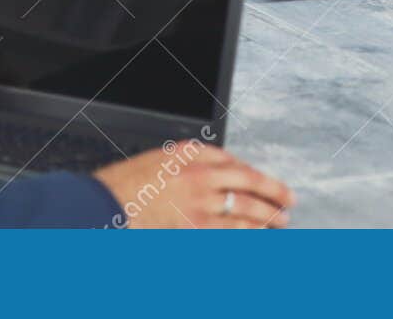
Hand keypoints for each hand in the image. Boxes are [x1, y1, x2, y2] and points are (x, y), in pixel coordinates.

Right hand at [93, 141, 294, 228]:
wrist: (103, 206)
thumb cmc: (125, 185)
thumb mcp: (160, 160)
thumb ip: (190, 163)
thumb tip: (219, 169)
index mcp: (192, 154)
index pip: (235, 162)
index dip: (256, 175)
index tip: (266, 183)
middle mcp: (202, 174)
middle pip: (249, 183)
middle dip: (273, 193)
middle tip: (288, 201)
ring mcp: (201, 203)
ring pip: (246, 210)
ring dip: (267, 217)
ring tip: (280, 222)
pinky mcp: (197, 229)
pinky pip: (232, 233)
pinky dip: (248, 235)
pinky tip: (258, 238)